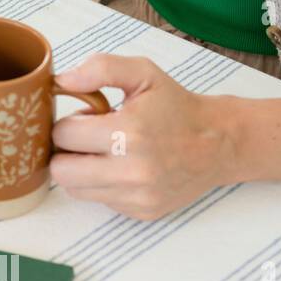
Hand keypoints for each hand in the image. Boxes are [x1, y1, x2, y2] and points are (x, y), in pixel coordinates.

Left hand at [49, 54, 236, 219]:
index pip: (63, 135)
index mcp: (129, 132)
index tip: (88, 119)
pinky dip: (101, 185)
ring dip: (80, 170)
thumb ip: (100, 68)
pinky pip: (99, 200)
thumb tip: (62, 81)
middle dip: (66, 151)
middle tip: (86, 139)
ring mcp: (137, 195)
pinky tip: (121, 168)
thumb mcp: (142, 73)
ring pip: (74, 189)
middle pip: (60, 170)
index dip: (69, 123)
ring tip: (104, 152)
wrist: (219, 142)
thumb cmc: (176, 106)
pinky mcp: (142, 211)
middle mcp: (133, 170)